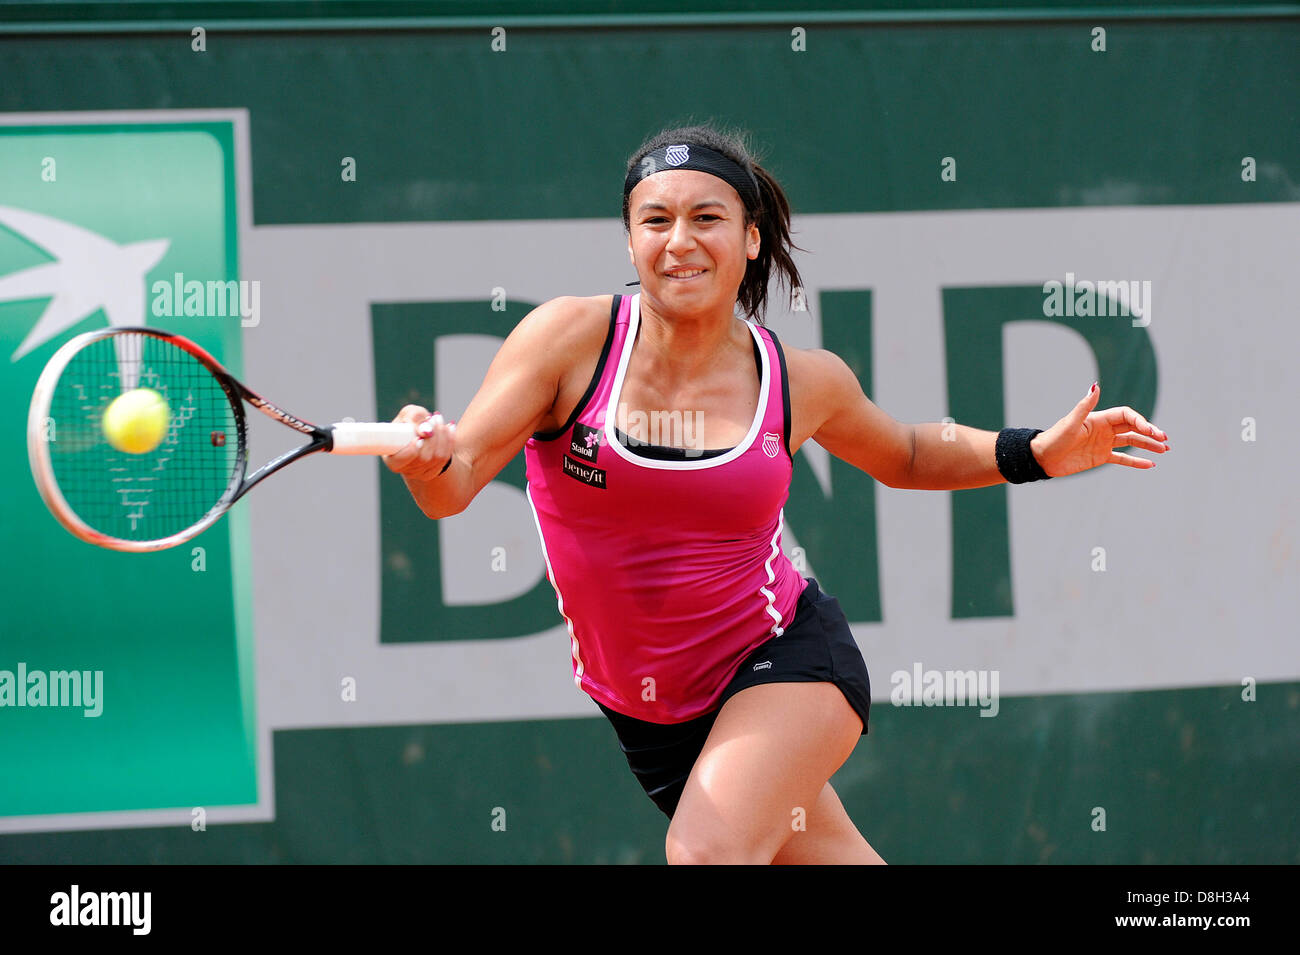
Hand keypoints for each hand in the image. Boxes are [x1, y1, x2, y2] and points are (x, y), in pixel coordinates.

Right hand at [382, 404, 455, 480]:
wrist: (422, 431)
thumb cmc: (410, 422)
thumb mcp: (408, 413)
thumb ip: (414, 417)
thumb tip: (426, 430)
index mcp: (392, 459)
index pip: (399, 461)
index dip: (410, 451)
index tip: (419, 438)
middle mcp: (406, 469)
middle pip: (423, 458)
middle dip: (432, 437)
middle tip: (433, 418)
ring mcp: (422, 472)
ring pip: (438, 457)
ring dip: (442, 435)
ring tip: (439, 419)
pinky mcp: (436, 470)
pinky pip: (447, 457)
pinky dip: (450, 440)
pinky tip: (449, 427)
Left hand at [1030, 383, 1168, 477]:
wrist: (1042, 458)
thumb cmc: (1054, 438)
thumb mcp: (1071, 422)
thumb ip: (1085, 405)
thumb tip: (1096, 385)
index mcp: (1099, 419)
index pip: (1126, 416)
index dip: (1139, 421)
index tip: (1149, 430)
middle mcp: (1104, 430)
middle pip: (1133, 428)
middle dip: (1150, 432)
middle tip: (1164, 439)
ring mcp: (1103, 444)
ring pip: (1131, 442)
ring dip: (1148, 445)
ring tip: (1164, 450)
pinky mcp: (1100, 457)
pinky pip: (1122, 459)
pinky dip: (1136, 462)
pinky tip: (1150, 464)